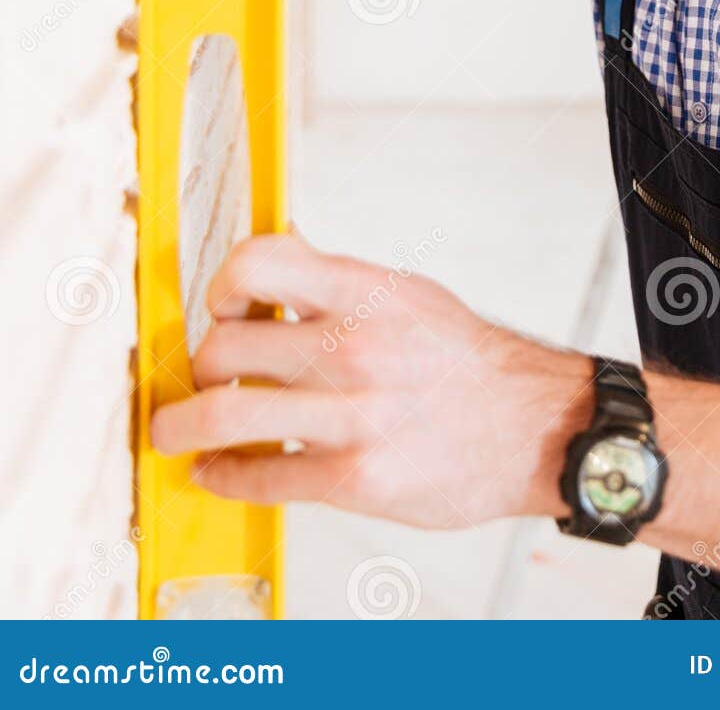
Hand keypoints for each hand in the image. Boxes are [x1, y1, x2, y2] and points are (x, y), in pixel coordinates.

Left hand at [151, 230, 591, 527]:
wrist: (533, 427)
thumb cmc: (466, 361)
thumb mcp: (407, 295)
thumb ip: (339, 280)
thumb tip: (279, 254)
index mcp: (366, 293)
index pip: (259, 261)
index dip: (223, 284)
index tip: (220, 306)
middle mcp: (354, 348)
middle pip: (226, 345)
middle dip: (201, 365)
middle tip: (205, 377)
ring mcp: (352, 416)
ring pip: (227, 415)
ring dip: (182, 425)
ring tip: (175, 429)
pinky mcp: (355, 478)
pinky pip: (261, 478)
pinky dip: (223, 477)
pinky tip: (217, 472)